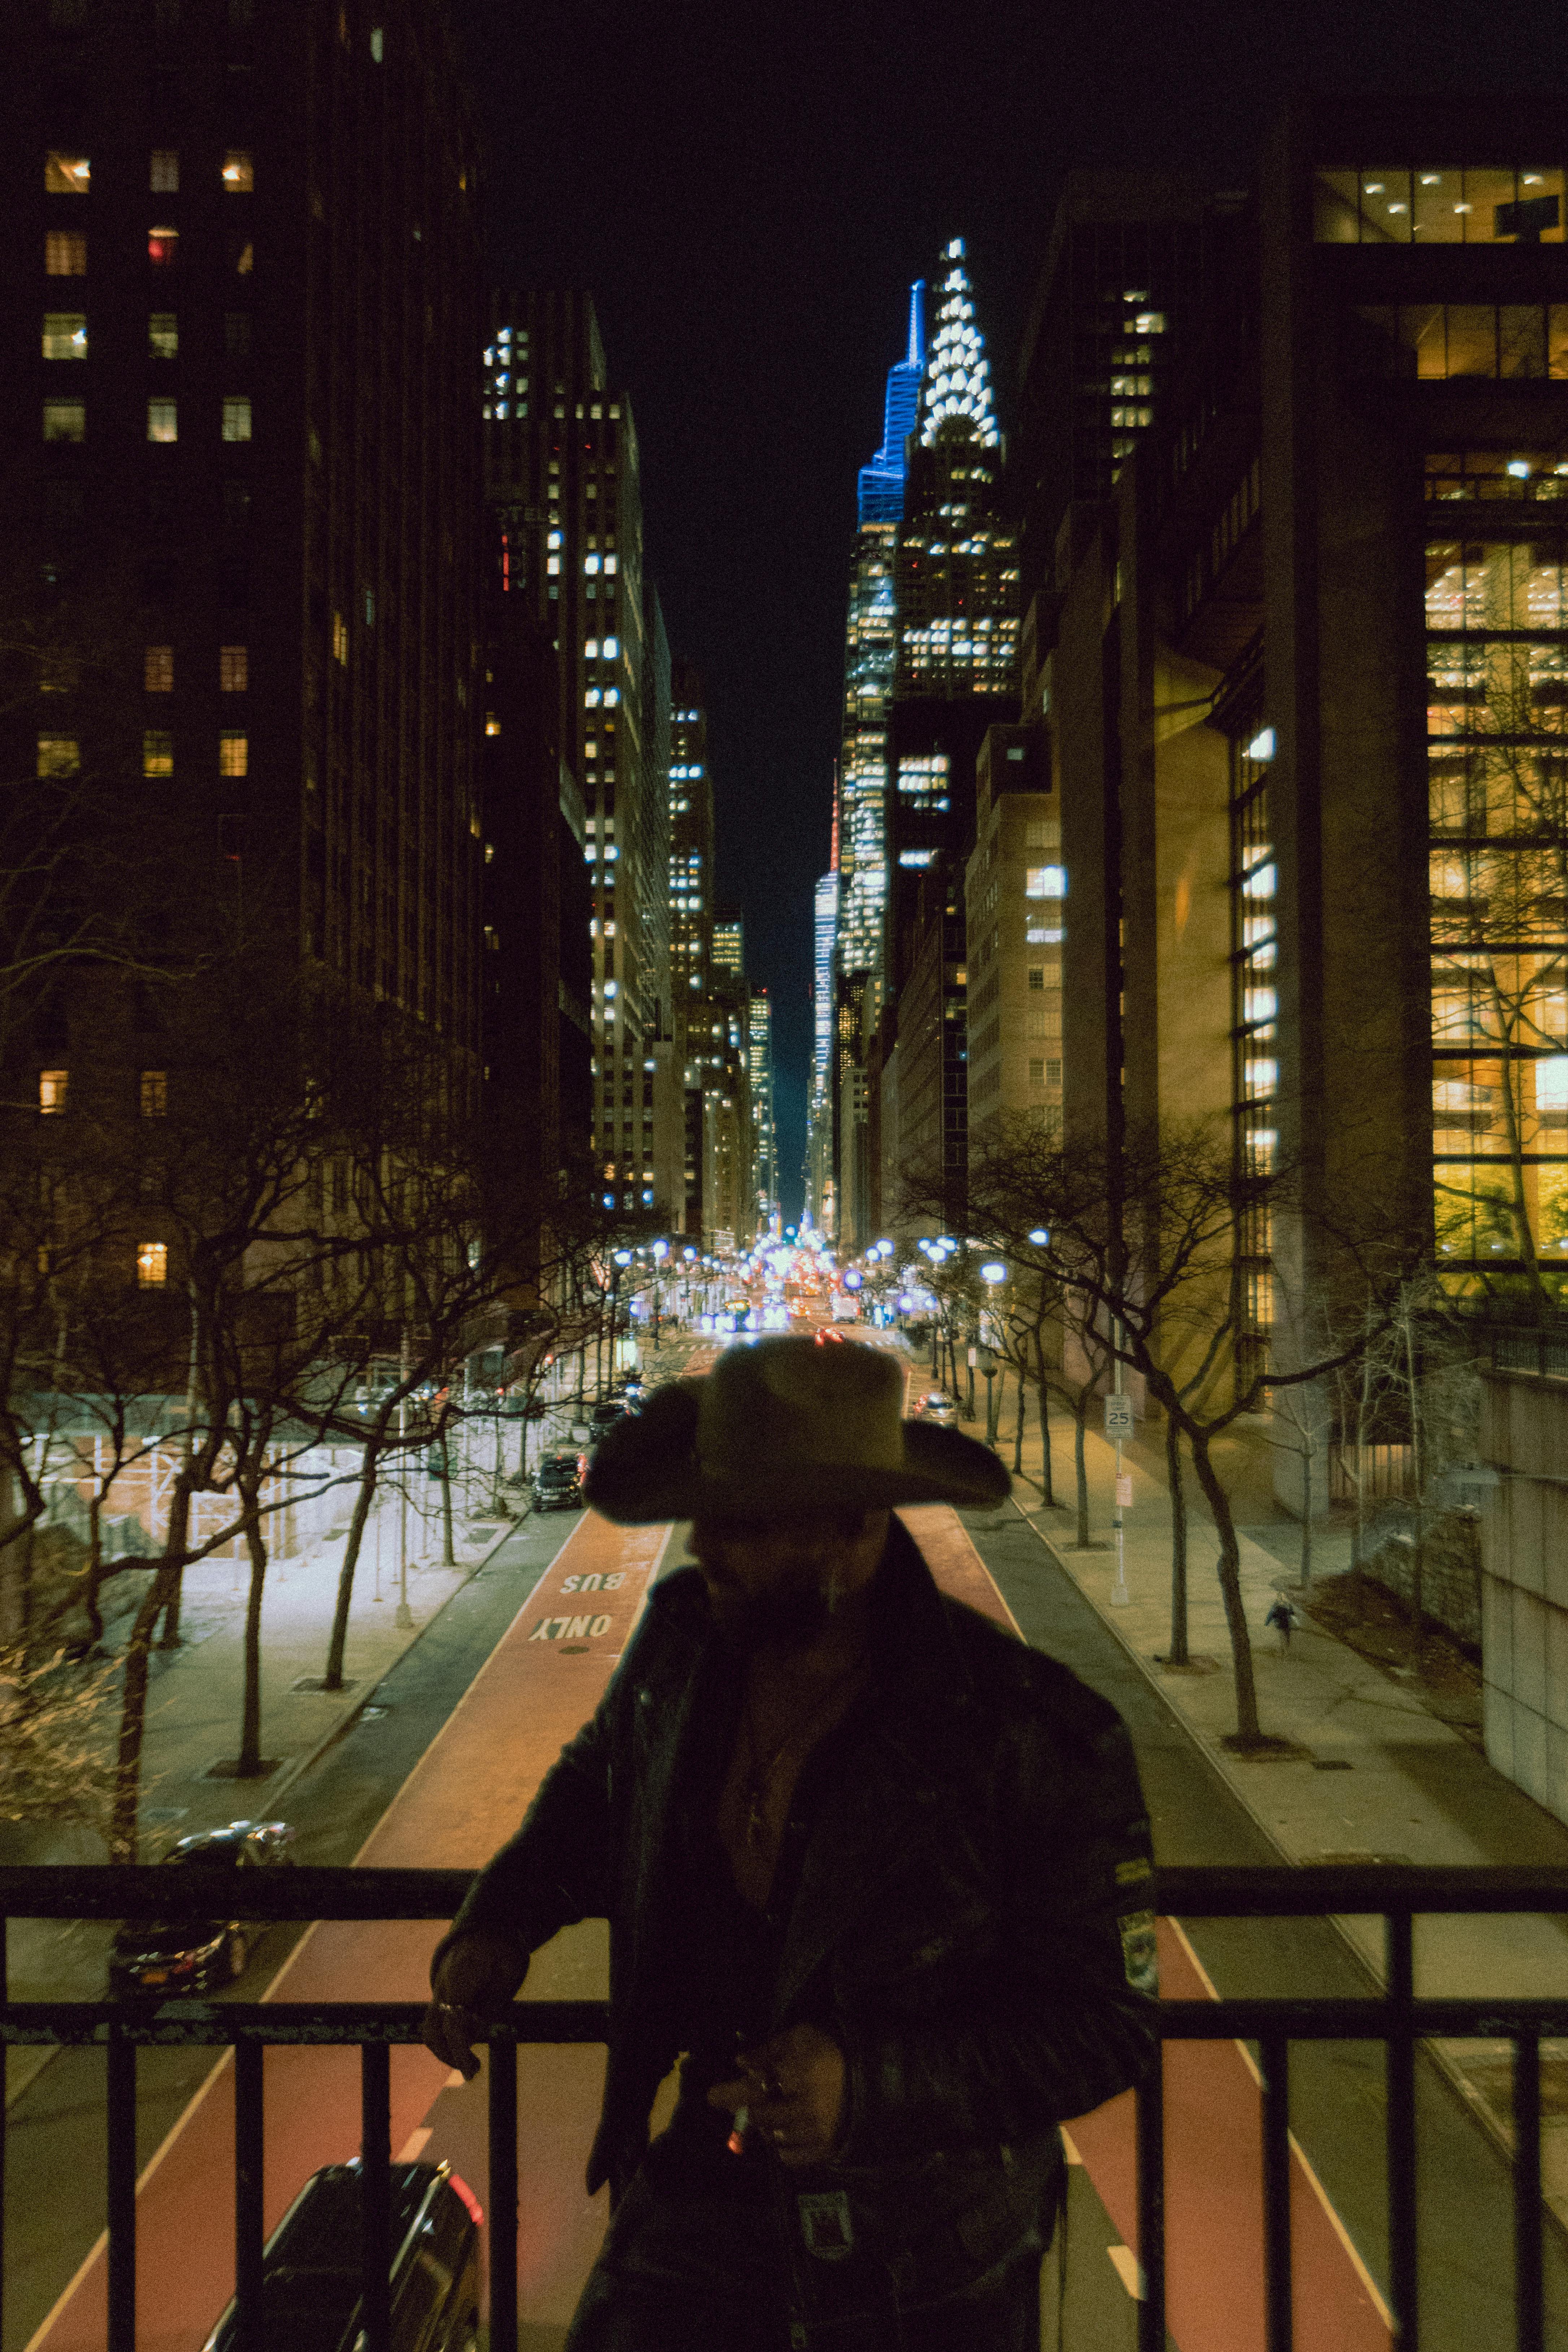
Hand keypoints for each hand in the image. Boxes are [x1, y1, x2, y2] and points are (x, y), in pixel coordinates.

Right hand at [421, 1930, 526, 2079]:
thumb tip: (475, 2030)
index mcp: (460, 1976)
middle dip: (450, 2054)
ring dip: (445, 2050)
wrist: (486, 1928)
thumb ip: (493, 2001)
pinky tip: (466, 2047)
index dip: (459, 2048)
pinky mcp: (440, 1995)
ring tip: (471, 2064)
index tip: (470, 2071)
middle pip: (433, 2029)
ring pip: (429, 2028)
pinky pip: (435, 2023)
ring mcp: (438, 1989)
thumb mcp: (508, 1971)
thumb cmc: (502, 1951)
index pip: (452, 2021)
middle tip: (473, 2071)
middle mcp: (442, 1984)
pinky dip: (445, 2040)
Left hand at [707, 2022, 846, 2169]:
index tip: (711, 2097)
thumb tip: (741, 2063)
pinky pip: (792, 2157)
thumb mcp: (802, 2036)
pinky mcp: (825, 2149)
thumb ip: (770, 2049)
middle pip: (760, 2115)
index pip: (753, 2086)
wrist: (874, 2076)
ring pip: (774, 2137)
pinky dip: (782, 2148)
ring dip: (766, 2127)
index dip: (729, 2092)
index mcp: (797, 2074)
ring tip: (768, 2117)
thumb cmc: (834, 2049)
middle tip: (744, 2104)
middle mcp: (803, 2107)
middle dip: (749, 2109)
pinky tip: (784, 2135)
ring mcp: (814, 2132)